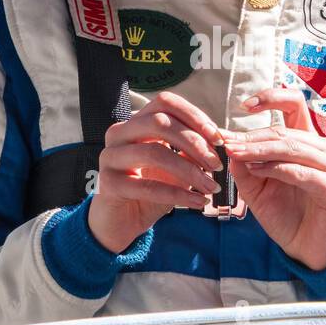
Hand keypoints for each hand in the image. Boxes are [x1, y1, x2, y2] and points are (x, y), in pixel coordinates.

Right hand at [88, 92, 223, 253]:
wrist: (122, 221)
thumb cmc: (150, 190)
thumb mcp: (174, 165)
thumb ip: (190, 149)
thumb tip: (218, 139)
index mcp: (135, 122)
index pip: (164, 102)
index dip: (194, 116)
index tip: (217, 138)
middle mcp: (119, 133)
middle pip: (159, 122)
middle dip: (194, 142)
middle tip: (216, 164)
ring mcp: (110, 157)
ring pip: (154, 152)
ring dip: (189, 171)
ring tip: (211, 186)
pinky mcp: (108, 184)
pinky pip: (148, 186)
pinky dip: (179, 195)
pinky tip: (198, 202)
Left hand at [223, 88, 325, 270]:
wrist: (307, 247)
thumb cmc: (286, 214)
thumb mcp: (257, 188)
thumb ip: (245, 166)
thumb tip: (228, 143)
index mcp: (308, 142)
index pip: (295, 104)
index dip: (271, 98)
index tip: (245, 105)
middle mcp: (324, 149)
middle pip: (284, 131)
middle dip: (251, 137)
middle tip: (227, 142)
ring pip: (292, 147)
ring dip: (260, 151)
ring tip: (236, 154)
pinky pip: (301, 172)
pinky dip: (276, 169)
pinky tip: (257, 171)